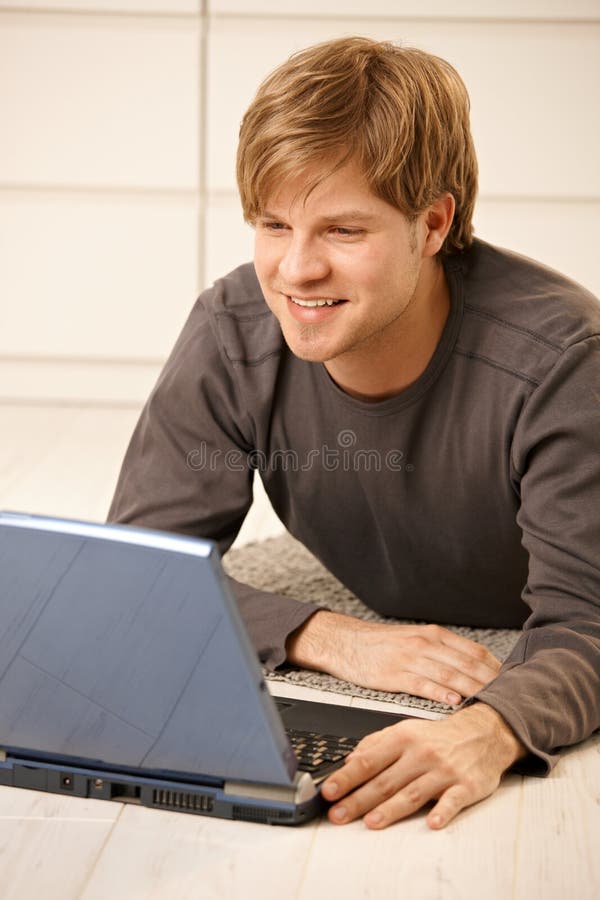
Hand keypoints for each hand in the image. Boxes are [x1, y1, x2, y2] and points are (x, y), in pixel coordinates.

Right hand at [286, 611, 500, 704]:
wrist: (347, 642)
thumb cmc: (382, 645)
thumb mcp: (415, 640)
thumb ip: (442, 651)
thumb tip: (471, 668)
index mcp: (434, 635)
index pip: (473, 651)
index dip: (495, 667)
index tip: (513, 682)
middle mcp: (426, 644)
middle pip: (467, 663)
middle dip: (491, 681)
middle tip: (511, 697)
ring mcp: (411, 659)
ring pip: (450, 674)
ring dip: (473, 688)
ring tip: (492, 702)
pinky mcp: (395, 675)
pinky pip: (423, 684)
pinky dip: (441, 693)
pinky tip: (455, 702)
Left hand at [321, 702, 525, 829]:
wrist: (483, 733)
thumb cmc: (439, 736)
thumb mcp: (405, 730)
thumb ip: (376, 744)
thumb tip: (350, 760)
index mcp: (403, 739)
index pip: (368, 761)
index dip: (346, 777)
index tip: (328, 791)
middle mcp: (421, 754)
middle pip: (385, 781)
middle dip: (358, 800)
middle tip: (338, 815)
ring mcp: (444, 771)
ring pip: (413, 793)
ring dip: (390, 809)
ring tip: (371, 822)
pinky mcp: (466, 786)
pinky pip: (453, 801)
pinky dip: (443, 811)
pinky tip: (432, 823)